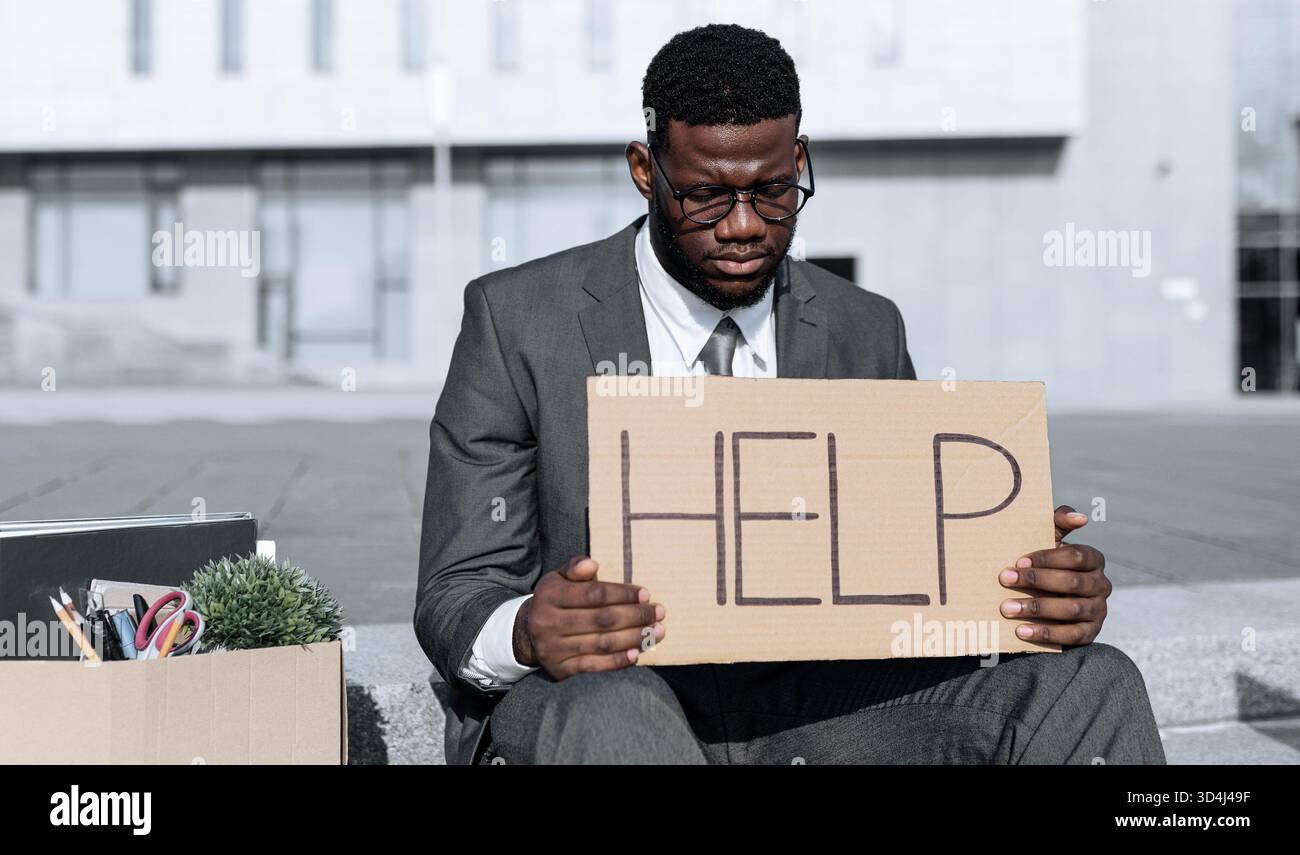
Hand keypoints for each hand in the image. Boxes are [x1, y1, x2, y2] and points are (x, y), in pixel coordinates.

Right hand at [513, 556, 665, 679]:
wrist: (529, 634)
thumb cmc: (555, 601)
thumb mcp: (559, 578)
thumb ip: (575, 568)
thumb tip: (592, 564)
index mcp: (549, 595)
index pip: (593, 594)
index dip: (623, 594)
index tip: (646, 594)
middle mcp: (548, 623)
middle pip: (602, 620)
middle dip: (635, 616)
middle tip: (658, 612)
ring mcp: (554, 649)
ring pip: (602, 643)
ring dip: (634, 638)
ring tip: (657, 631)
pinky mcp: (560, 669)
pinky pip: (594, 667)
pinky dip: (618, 661)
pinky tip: (637, 654)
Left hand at [998, 505, 1110, 645]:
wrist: (1043, 601)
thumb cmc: (1044, 564)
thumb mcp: (1049, 540)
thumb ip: (1059, 522)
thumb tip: (1082, 517)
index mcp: (1094, 560)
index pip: (1076, 556)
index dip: (1047, 558)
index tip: (1019, 560)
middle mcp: (1101, 584)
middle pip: (1073, 582)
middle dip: (1037, 581)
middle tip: (1005, 580)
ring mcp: (1098, 610)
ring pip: (1071, 609)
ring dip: (1037, 608)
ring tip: (1007, 608)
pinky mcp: (1090, 633)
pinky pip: (1072, 636)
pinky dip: (1045, 634)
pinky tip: (1020, 631)